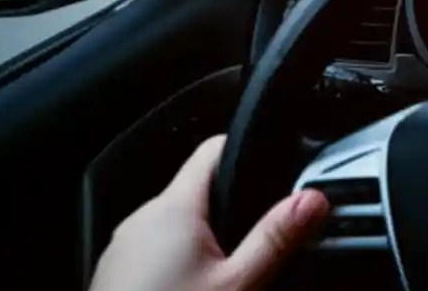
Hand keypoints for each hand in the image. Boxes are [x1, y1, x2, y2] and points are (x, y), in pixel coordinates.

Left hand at [90, 135, 329, 290]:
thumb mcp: (238, 286)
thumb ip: (275, 239)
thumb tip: (312, 200)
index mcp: (173, 209)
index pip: (213, 150)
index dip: (247, 152)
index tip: (274, 170)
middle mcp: (142, 218)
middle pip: (198, 193)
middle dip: (232, 213)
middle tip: (261, 246)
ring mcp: (124, 246)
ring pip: (176, 226)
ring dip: (205, 242)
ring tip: (229, 277)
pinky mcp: (115, 273)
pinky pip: (156, 252)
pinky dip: (179, 265)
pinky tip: (194, 290)